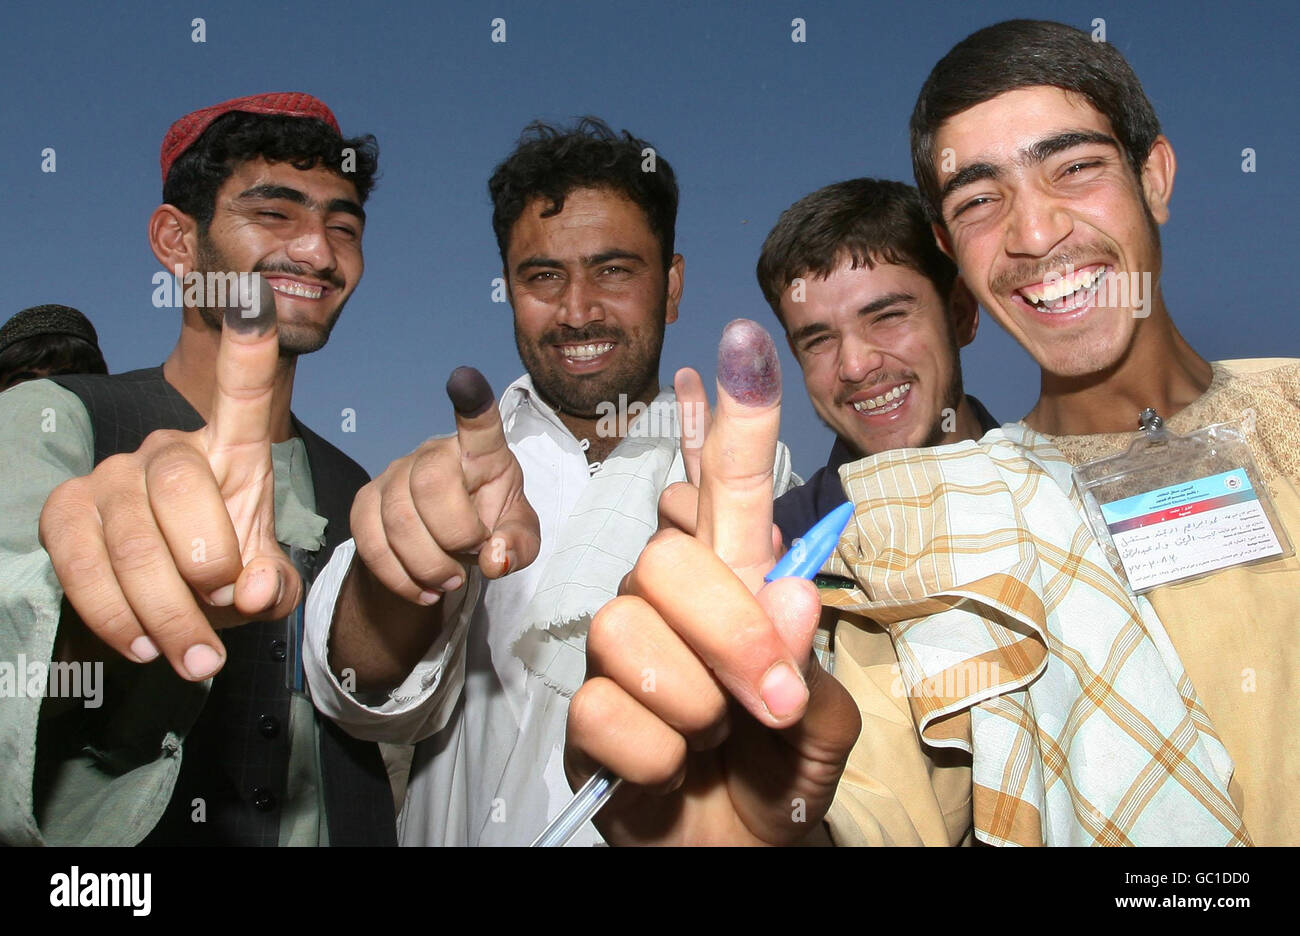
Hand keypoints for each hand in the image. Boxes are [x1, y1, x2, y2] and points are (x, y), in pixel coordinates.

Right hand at [41, 275, 300, 681]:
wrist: (160, 615)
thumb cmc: (220, 582)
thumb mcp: (260, 584)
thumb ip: (272, 584)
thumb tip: (253, 587)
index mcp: (231, 453)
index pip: (243, 396)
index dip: (249, 350)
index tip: (255, 298)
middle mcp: (168, 449)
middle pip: (181, 483)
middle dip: (208, 559)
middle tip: (226, 603)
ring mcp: (110, 475)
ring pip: (131, 536)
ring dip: (168, 610)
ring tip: (198, 659)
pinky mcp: (64, 512)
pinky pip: (83, 563)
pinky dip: (119, 615)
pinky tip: (146, 646)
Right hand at [348, 367, 539, 605]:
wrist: (448, 546)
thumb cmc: (492, 525)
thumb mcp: (519, 537)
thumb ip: (517, 545)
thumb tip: (494, 558)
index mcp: (483, 453)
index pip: (478, 425)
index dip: (472, 403)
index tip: (464, 380)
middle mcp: (434, 453)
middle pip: (429, 483)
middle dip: (454, 535)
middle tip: (471, 557)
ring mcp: (394, 474)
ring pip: (396, 518)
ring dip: (427, 563)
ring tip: (450, 579)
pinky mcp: (365, 502)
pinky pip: (368, 540)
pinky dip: (397, 576)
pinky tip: (423, 589)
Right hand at [564, 319, 860, 844]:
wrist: (735, 854)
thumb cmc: (780, 775)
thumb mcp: (822, 727)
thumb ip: (810, 665)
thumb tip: (791, 593)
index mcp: (734, 587)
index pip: (726, 489)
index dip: (734, 418)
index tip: (743, 341)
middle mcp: (668, 601)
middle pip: (671, 559)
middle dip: (733, 635)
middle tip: (773, 702)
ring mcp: (621, 654)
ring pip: (629, 632)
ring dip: (697, 707)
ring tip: (717, 741)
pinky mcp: (584, 715)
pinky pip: (606, 713)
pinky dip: (659, 760)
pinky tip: (671, 773)